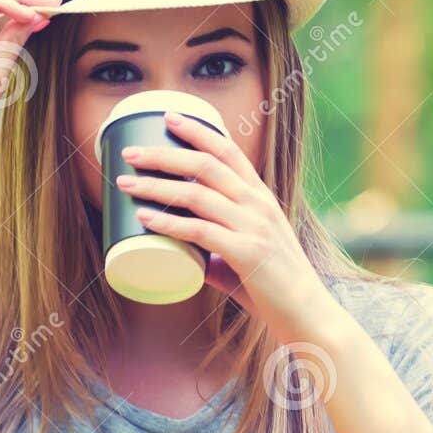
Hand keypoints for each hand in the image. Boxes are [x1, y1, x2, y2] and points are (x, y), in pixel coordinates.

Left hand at [114, 111, 332, 345]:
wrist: (307, 313)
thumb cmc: (274, 287)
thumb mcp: (247, 255)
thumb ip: (217, 252)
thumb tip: (189, 256)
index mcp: (260, 197)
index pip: (228, 150)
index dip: (196, 131)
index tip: (167, 119)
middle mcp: (258, 204)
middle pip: (204, 165)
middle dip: (163, 154)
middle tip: (129, 152)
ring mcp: (253, 227)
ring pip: (197, 194)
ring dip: (156, 185)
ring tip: (125, 183)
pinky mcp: (246, 253)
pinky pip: (199, 231)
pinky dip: (168, 223)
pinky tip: (144, 219)